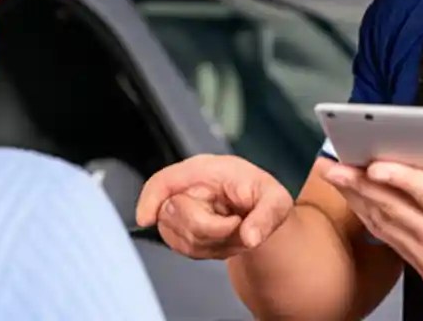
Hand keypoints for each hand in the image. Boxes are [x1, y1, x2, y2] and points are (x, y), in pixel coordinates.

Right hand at [135, 154, 292, 259]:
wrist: (256, 209)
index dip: (150, 199)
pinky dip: (208, 251)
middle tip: (236, 223)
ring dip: (211, 243)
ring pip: (180, 237)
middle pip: (174, 216)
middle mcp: (187, 188)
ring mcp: (181, 211)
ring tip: (232, 229)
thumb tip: (250, 237)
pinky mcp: (180, 230)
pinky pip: (185, 249)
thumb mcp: (277, 200)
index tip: (145, 219)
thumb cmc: (261, 195)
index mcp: (205, 170)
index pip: (164, 181)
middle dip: (210, 229)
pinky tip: (223, 240)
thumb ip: (267, 215)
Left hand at [323, 160, 422, 320]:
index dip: (403, 179)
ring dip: (359, 200)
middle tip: (336, 163)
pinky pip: (392, 241)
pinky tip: (359, 206)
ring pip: (388, 224)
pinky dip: (371, 220)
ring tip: (337, 177)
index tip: (378, 164)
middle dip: (363, 185)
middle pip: (397, 209)